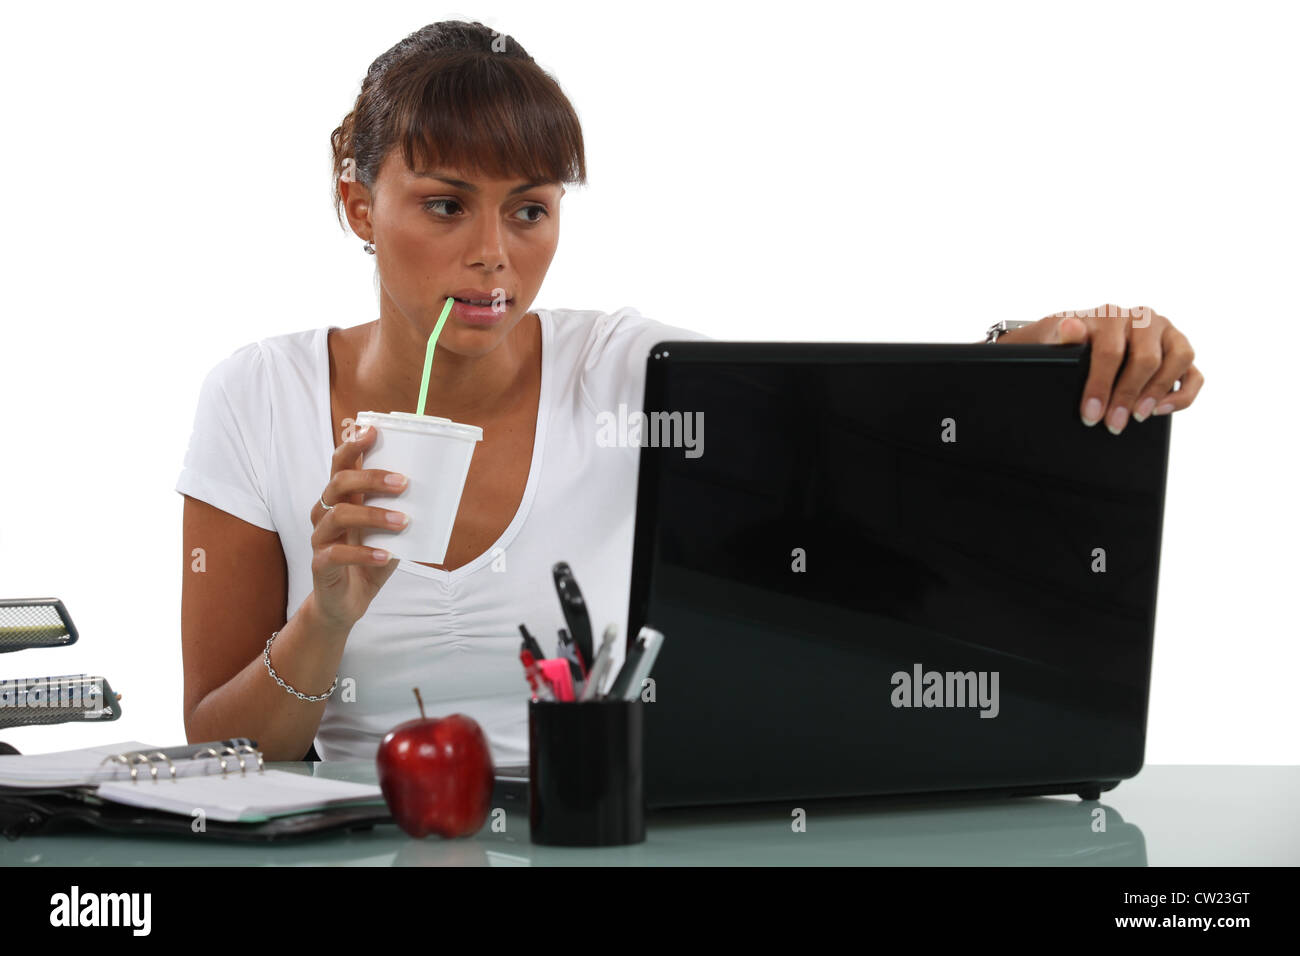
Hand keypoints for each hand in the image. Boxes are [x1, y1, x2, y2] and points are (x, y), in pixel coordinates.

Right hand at [308, 424, 407, 629]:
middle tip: (403, 482)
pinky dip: (363, 553)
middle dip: (371, 478)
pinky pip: (337, 554)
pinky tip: (385, 555)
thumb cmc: (369, 562)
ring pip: (338, 515)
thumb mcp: (391, 535)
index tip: (373, 431)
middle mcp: (325, 513)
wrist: (346, 603)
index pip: (341, 464)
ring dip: (373, 515)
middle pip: (339, 482)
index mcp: (342, 499)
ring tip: (403, 521)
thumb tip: (442, 494)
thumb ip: (405, 514)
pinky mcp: (320, 564)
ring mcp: (320, 538)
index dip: (352, 445)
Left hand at [994, 304, 1203, 433]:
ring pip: (1179, 359)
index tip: (1090, 414)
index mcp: (1113, 315)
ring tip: (1138, 417)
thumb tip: (1071, 328)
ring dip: (1158, 392)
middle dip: (1127, 396)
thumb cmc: (1070, 342)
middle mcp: (1144, 319)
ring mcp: (1167, 333)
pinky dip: (1183, 394)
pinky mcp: (1180, 350)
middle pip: (1145, 359)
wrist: (1080, 336)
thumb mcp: (1057, 339)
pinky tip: (1161, 410)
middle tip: (1113, 424)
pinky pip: (1194, 373)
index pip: (1110, 352)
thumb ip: (1065, 336)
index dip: (1100, 386)